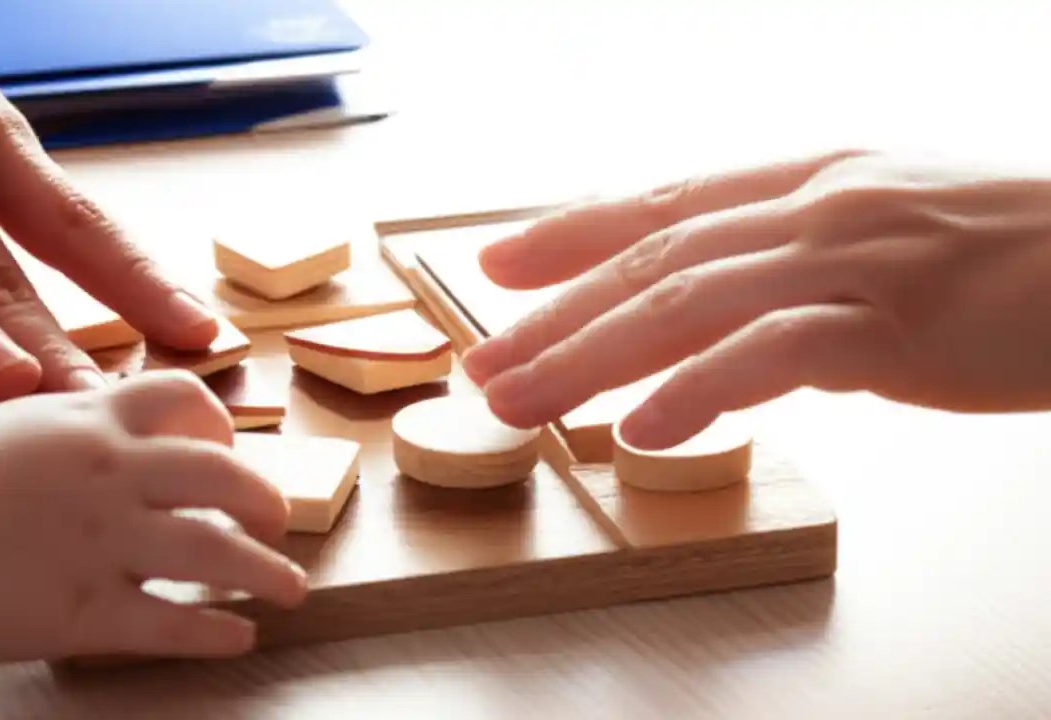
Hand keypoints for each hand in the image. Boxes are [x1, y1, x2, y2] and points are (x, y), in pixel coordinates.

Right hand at [0, 371, 304, 661]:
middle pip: (222, 476)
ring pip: (214, 551)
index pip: (183, 398)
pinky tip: (240, 636)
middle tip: (283, 522)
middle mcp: (114, 475)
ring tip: (291, 588)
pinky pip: (171, 621)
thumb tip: (127, 428)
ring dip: (266, 572)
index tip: (230, 446)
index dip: (218, 421)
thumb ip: (84, 425)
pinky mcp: (88, 608)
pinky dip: (215, 631)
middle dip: (267, 500)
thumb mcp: (23, 423)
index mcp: (95, 424)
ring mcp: (106, 542)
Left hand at [463, 150, 1050, 448]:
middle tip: (482, 363)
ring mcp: (855, 259)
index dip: (571, 233)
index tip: (498, 266)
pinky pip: (775, 355)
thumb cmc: (1024, 254)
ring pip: (687, 302)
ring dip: (590, 358)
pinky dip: (701, 392)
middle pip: (653, 258)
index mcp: (813, 178)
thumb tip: (737, 319)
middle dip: (555, 316)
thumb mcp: (897, 228)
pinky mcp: (899, 326)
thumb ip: (809, 261)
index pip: (665, 201)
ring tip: (520, 404)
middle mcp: (817, 206)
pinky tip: (646, 431)